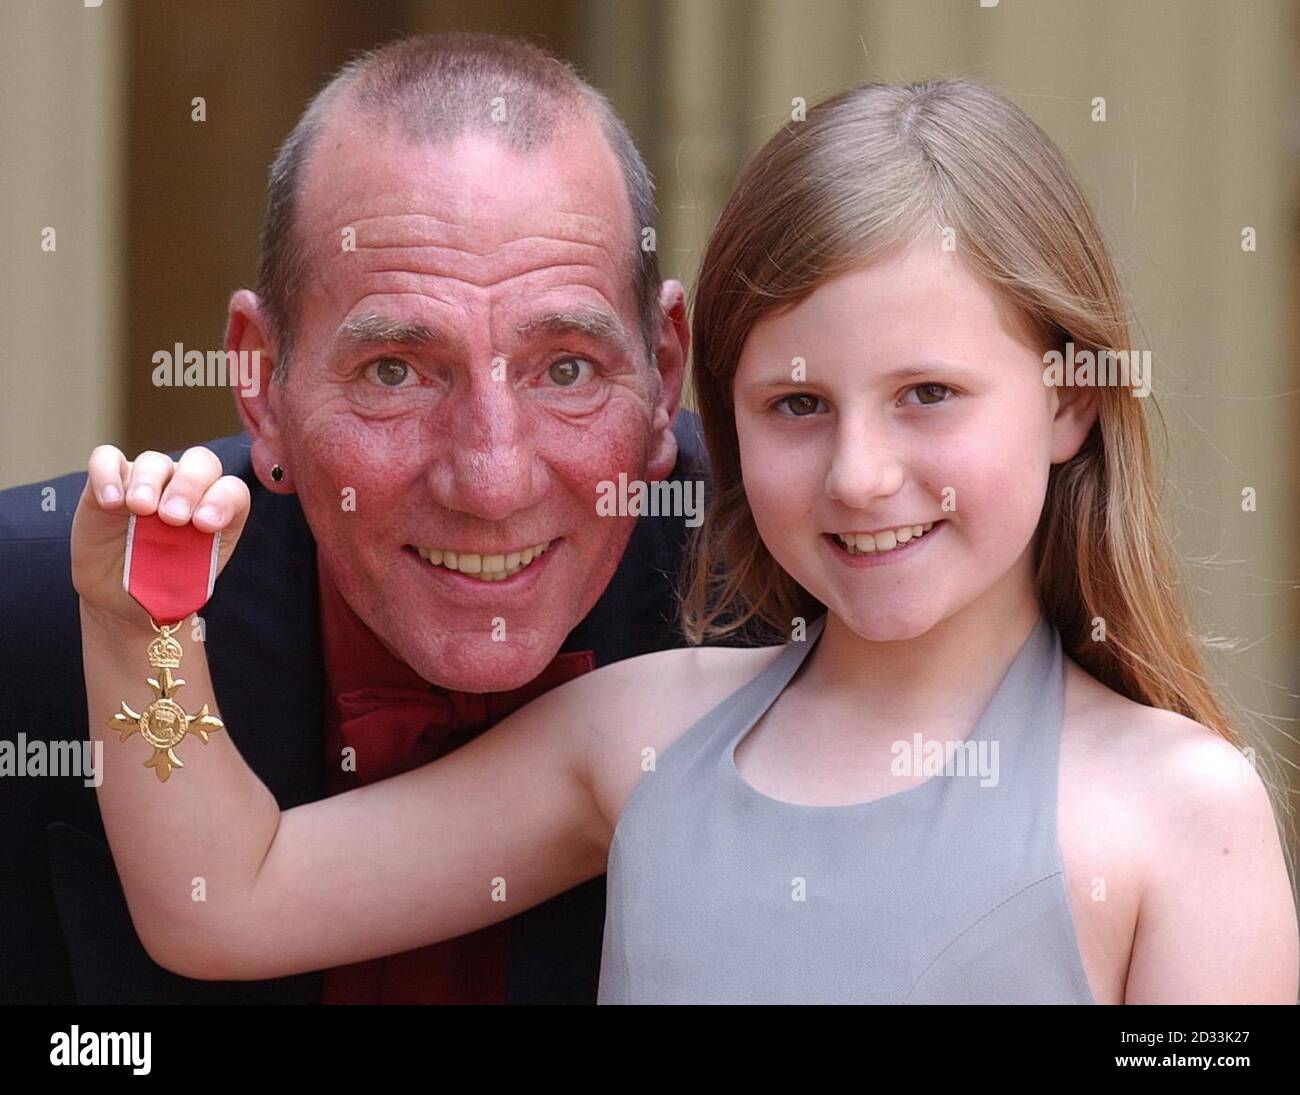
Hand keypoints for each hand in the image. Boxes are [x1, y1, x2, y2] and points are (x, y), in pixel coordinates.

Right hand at [71, 445, 250, 628]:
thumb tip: (197, 552)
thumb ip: (200, 565)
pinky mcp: (108, 482)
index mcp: (215, 509)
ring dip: (150, 481)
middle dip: (189, 485)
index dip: (223, 501)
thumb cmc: (165, 584)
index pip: (231, 490)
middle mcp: (186, 487)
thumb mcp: (190, 583)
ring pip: (154, 461)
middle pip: (199, 462)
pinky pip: (106, 459)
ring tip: (141, 509)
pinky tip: (111, 502)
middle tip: (173, 518)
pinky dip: (107, 474)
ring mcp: (148, 480)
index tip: (205, 525)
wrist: (122, 597)